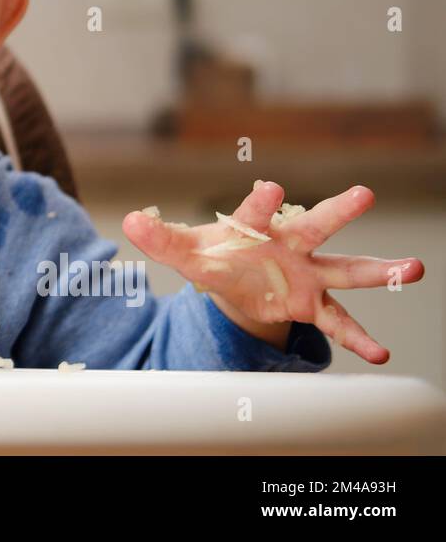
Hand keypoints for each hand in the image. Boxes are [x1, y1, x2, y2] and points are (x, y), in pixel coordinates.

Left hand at [122, 181, 424, 363]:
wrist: (235, 281)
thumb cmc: (214, 256)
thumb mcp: (185, 250)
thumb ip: (160, 238)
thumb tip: (129, 221)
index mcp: (254, 227)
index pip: (256, 211)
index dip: (261, 201)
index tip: (271, 187)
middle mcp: (289, 246)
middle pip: (315, 226)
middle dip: (337, 211)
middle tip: (363, 194)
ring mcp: (307, 275)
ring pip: (345, 269)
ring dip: (378, 270)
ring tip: (412, 269)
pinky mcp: (313, 303)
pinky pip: (339, 320)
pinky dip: (358, 337)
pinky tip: (380, 354)